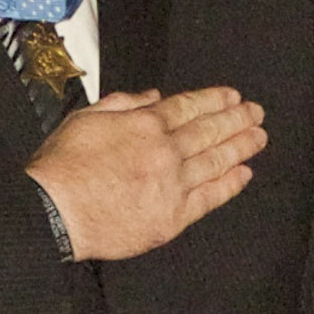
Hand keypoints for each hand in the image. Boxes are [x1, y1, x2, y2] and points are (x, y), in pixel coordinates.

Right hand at [31, 84, 265, 258]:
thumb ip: (123, 103)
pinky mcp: (173, 217)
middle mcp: (165, 151)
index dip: (215, 100)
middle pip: (210, 131)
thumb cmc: (62, 169)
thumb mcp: (85, 119)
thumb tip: (151, 96)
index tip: (232, 97)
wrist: (55, 213)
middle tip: (255, 113)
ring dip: (241, 147)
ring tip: (258, 138)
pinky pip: (209, 198)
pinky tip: (243, 174)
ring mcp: (172, 185)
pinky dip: (229, 185)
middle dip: (237, 119)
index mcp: (144, 125)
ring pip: (216, 161)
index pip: (189, 107)